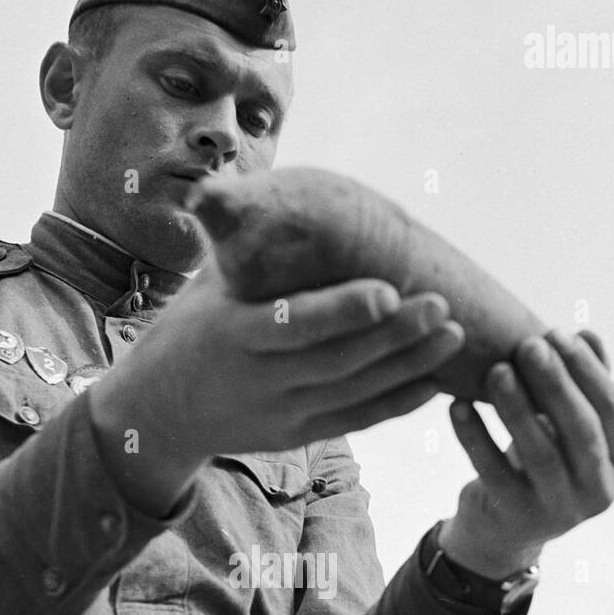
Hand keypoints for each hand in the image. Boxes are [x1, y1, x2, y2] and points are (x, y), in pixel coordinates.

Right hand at [88, 267, 463, 514]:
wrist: (158, 411)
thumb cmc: (191, 328)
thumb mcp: (204, 285)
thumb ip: (237, 246)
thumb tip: (239, 179)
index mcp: (231, 334)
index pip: (294, 325)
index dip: (343, 312)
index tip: (387, 290)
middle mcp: (259, 380)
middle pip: (337, 363)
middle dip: (394, 336)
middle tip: (442, 304)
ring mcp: (281, 413)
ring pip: (355, 394)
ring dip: (409, 366)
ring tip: (454, 333)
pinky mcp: (298, 435)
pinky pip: (356, 420)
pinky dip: (397, 403)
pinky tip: (438, 381)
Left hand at [438, 328, 613, 575]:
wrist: (505, 527)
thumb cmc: (546, 461)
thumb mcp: (569, 426)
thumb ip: (582, 383)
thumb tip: (587, 333)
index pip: (610, 409)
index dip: (585, 370)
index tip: (557, 333)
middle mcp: (599, 493)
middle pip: (579, 430)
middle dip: (554, 383)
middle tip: (528, 345)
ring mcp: (559, 510)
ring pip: (539, 452)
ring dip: (515, 407)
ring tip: (495, 370)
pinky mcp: (516, 518)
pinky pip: (493, 471)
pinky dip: (474, 436)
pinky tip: (457, 406)